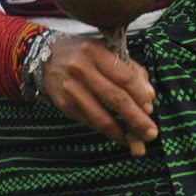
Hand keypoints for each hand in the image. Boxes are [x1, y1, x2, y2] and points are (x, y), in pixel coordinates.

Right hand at [42, 35, 157, 155]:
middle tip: (151, 133)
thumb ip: (130, 70)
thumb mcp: (106, 52)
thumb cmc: (83, 55)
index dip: (140, 96)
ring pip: (101, 116)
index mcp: (95, 52)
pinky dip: (106, 130)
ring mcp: (70, 89)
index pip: (124, 77)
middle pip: (116, 98)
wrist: (44, 58)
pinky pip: (89, 121)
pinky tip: (118, 134)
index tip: (151, 109)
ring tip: (137, 143)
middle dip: (136, 119)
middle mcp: (80, 69)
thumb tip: (149, 96)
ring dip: (121, 132)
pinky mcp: (64, 105)